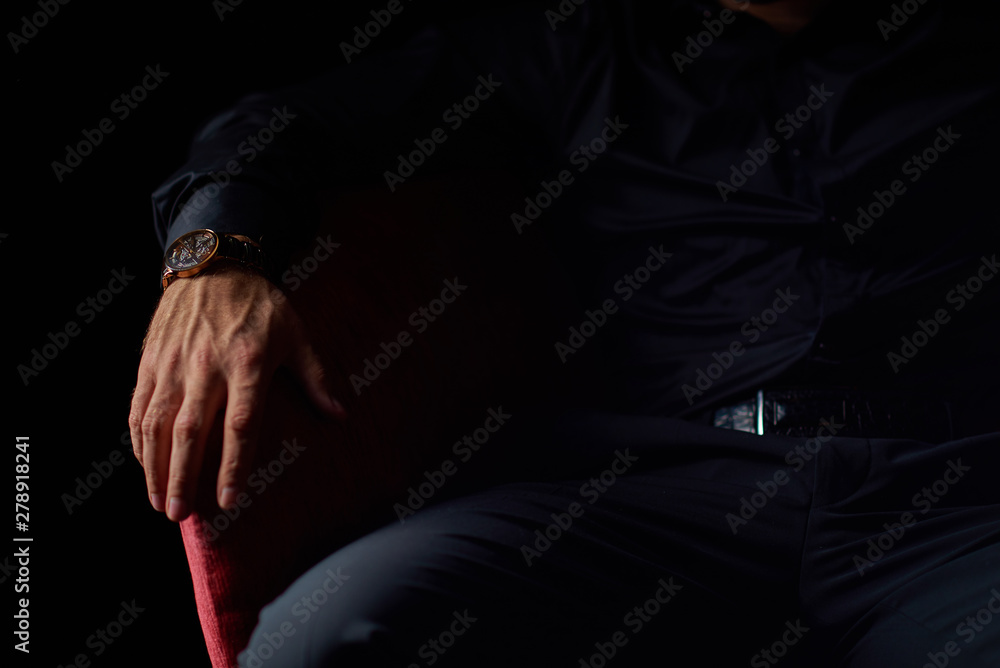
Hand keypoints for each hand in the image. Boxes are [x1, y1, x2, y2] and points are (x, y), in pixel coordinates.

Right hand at [128, 262, 345, 521]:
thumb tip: (340, 415)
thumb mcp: (296, 335)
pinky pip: (138, 405)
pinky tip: (143, 464)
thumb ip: (315, 378)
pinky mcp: (151, 359)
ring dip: (155, 467)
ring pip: (156, 423)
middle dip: (183, 477)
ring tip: (159, 502)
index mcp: (247, 364)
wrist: (214, 263)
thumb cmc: (261, 304)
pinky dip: (137, 439)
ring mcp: (173, 363)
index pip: (240, 425)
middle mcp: (206, 367)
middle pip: (189, 432)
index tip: (228, 500)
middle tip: (180, 515)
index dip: (233, 465)